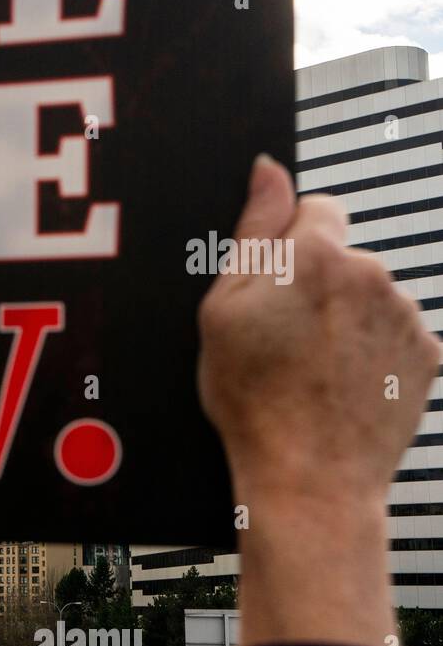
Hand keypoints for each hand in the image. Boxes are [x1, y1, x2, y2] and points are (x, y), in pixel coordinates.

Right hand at [199, 154, 438, 504]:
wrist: (309, 476)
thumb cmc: (253, 398)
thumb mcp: (222, 310)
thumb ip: (253, 230)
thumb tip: (269, 169)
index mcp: (316, 254)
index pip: (315, 208)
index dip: (288, 245)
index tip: (271, 287)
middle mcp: (372, 273)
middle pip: (343, 257)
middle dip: (316, 285)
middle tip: (280, 339)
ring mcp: (405, 315)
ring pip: (369, 298)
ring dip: (345, 320)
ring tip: (309, 370)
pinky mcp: (425, 355)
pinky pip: (393, 336)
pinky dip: (370, 354)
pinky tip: (338, 385)